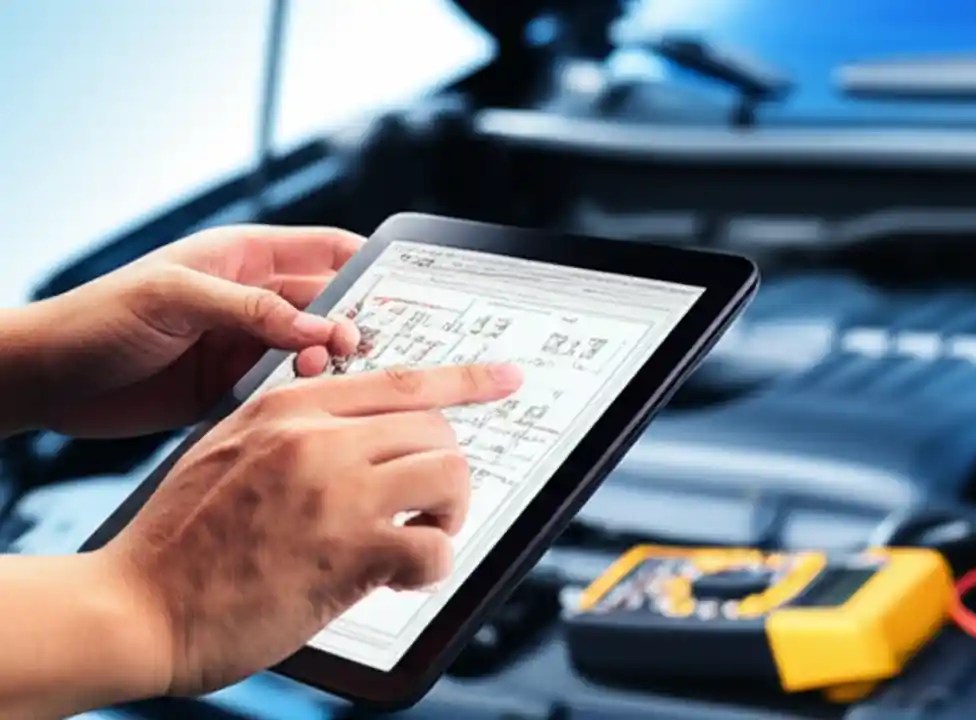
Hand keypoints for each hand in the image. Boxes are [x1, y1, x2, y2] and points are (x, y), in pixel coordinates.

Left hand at [6, 224, 364, 436]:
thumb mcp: (174, 298)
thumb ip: (249, 308)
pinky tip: (312, 411)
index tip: (404, 295)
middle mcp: (253, 300)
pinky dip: (303, 401)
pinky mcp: (232, 389)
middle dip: (355, 326)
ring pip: (311, 354)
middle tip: (367, 354)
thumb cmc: (97, 318)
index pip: (326, 251)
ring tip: (328, 382)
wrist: (47, 379)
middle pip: (329, 307)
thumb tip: (318, 327)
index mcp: (244, 258)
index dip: (368, 267)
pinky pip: (284, 392)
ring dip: (327, 369)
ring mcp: (245, 345)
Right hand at [97, 363, 522, 696]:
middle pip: (435, 428)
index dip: (466, 379)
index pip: (401, 380)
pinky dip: (432, 565)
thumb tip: (359, 436)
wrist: (134, 605)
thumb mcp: (228, 451)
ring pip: (449, 473)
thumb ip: (292, 432)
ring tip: (417, 537)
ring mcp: (336, 491)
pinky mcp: (348, 552)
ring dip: (448, 512)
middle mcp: (317, 438)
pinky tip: (401, 577)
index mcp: (288, 406)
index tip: (506, 377)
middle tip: (425, 507)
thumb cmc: (179, 540)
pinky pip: (436, 546)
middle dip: (444, 469)